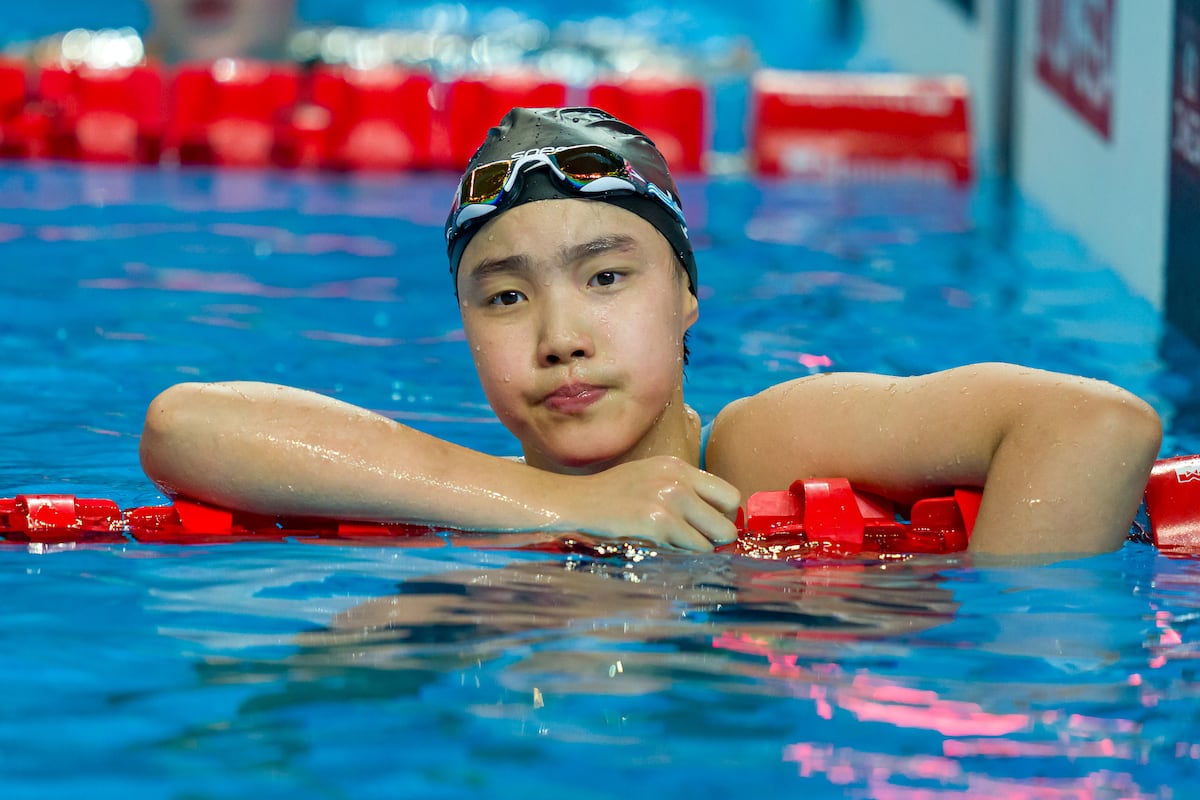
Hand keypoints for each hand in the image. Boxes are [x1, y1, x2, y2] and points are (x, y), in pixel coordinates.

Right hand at [564, 456, 740, 551]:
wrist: (575, 503)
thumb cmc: (610, 495)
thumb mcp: (649, 477)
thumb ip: (682, 489)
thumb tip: (716, 518)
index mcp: (678, 467)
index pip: (729, 495)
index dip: (724, 516)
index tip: (709, 527)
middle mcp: (679, 481)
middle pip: (727, 521)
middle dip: (717, 538)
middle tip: (698, 543)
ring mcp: (669, 502)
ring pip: (712, 541)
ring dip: (697, 551)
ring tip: (673, 546)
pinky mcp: (658, 524)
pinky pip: (691, 551)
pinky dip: (681, 556)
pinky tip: (661, 549)